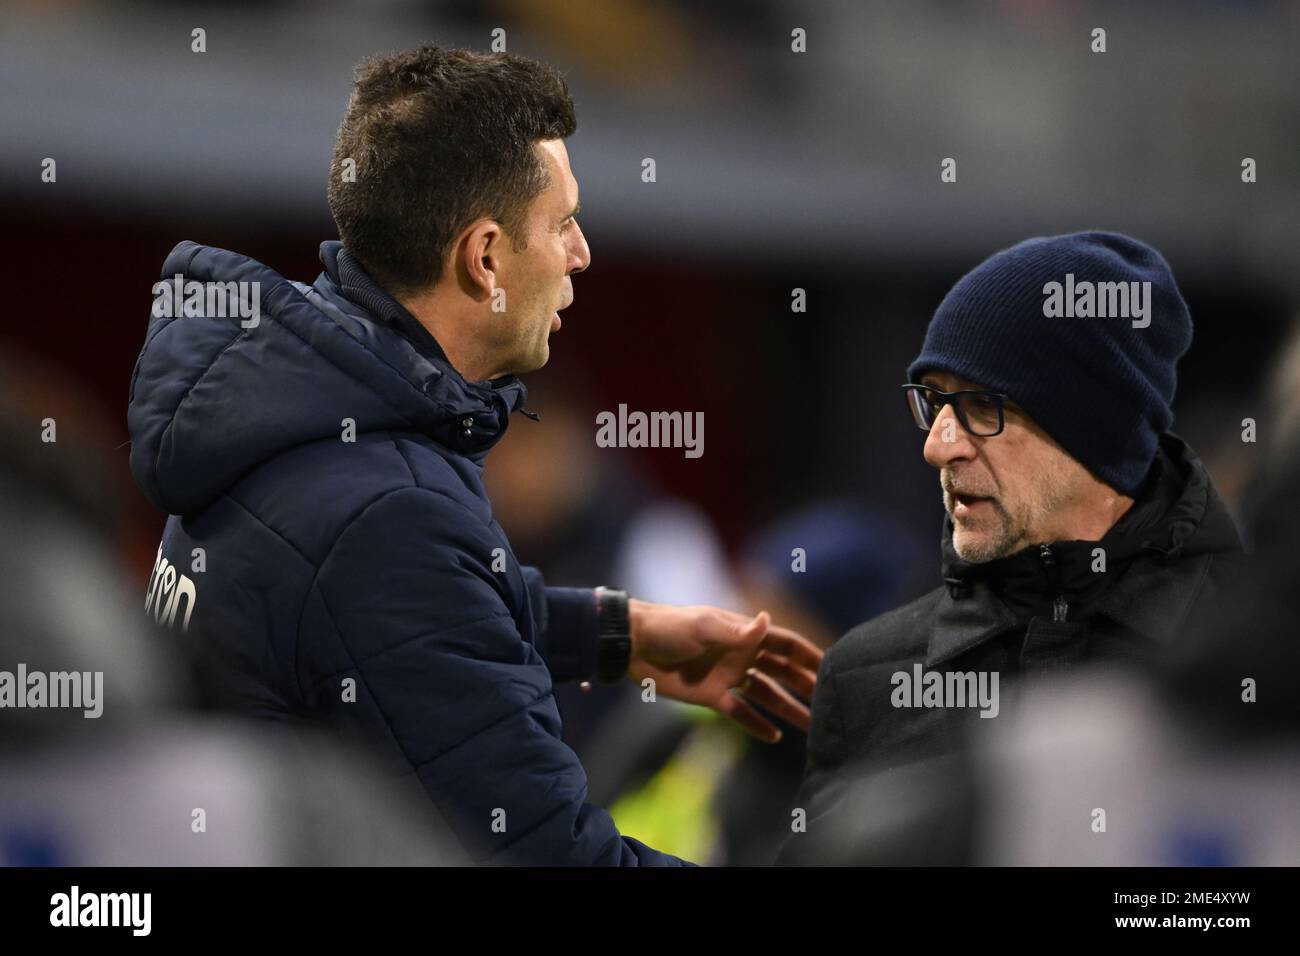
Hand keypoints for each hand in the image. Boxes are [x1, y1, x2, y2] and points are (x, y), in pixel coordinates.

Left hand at [626, 600, 823, 742]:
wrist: (635, 646)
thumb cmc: (671, 627)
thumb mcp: (704, 626)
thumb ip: (736, 631)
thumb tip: (767, 619)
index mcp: (745, 634)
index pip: (786, 645)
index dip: (809, 655)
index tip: (834, 667)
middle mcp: (742, 655)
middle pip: (782, 672)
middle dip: (806, 685)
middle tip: (830, 702)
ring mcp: (728, 677)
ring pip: (767, 695)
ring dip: (788, 708)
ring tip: (812, 725)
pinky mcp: (712, 696)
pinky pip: (741, 713)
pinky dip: (757, 724)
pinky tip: (775, 737)